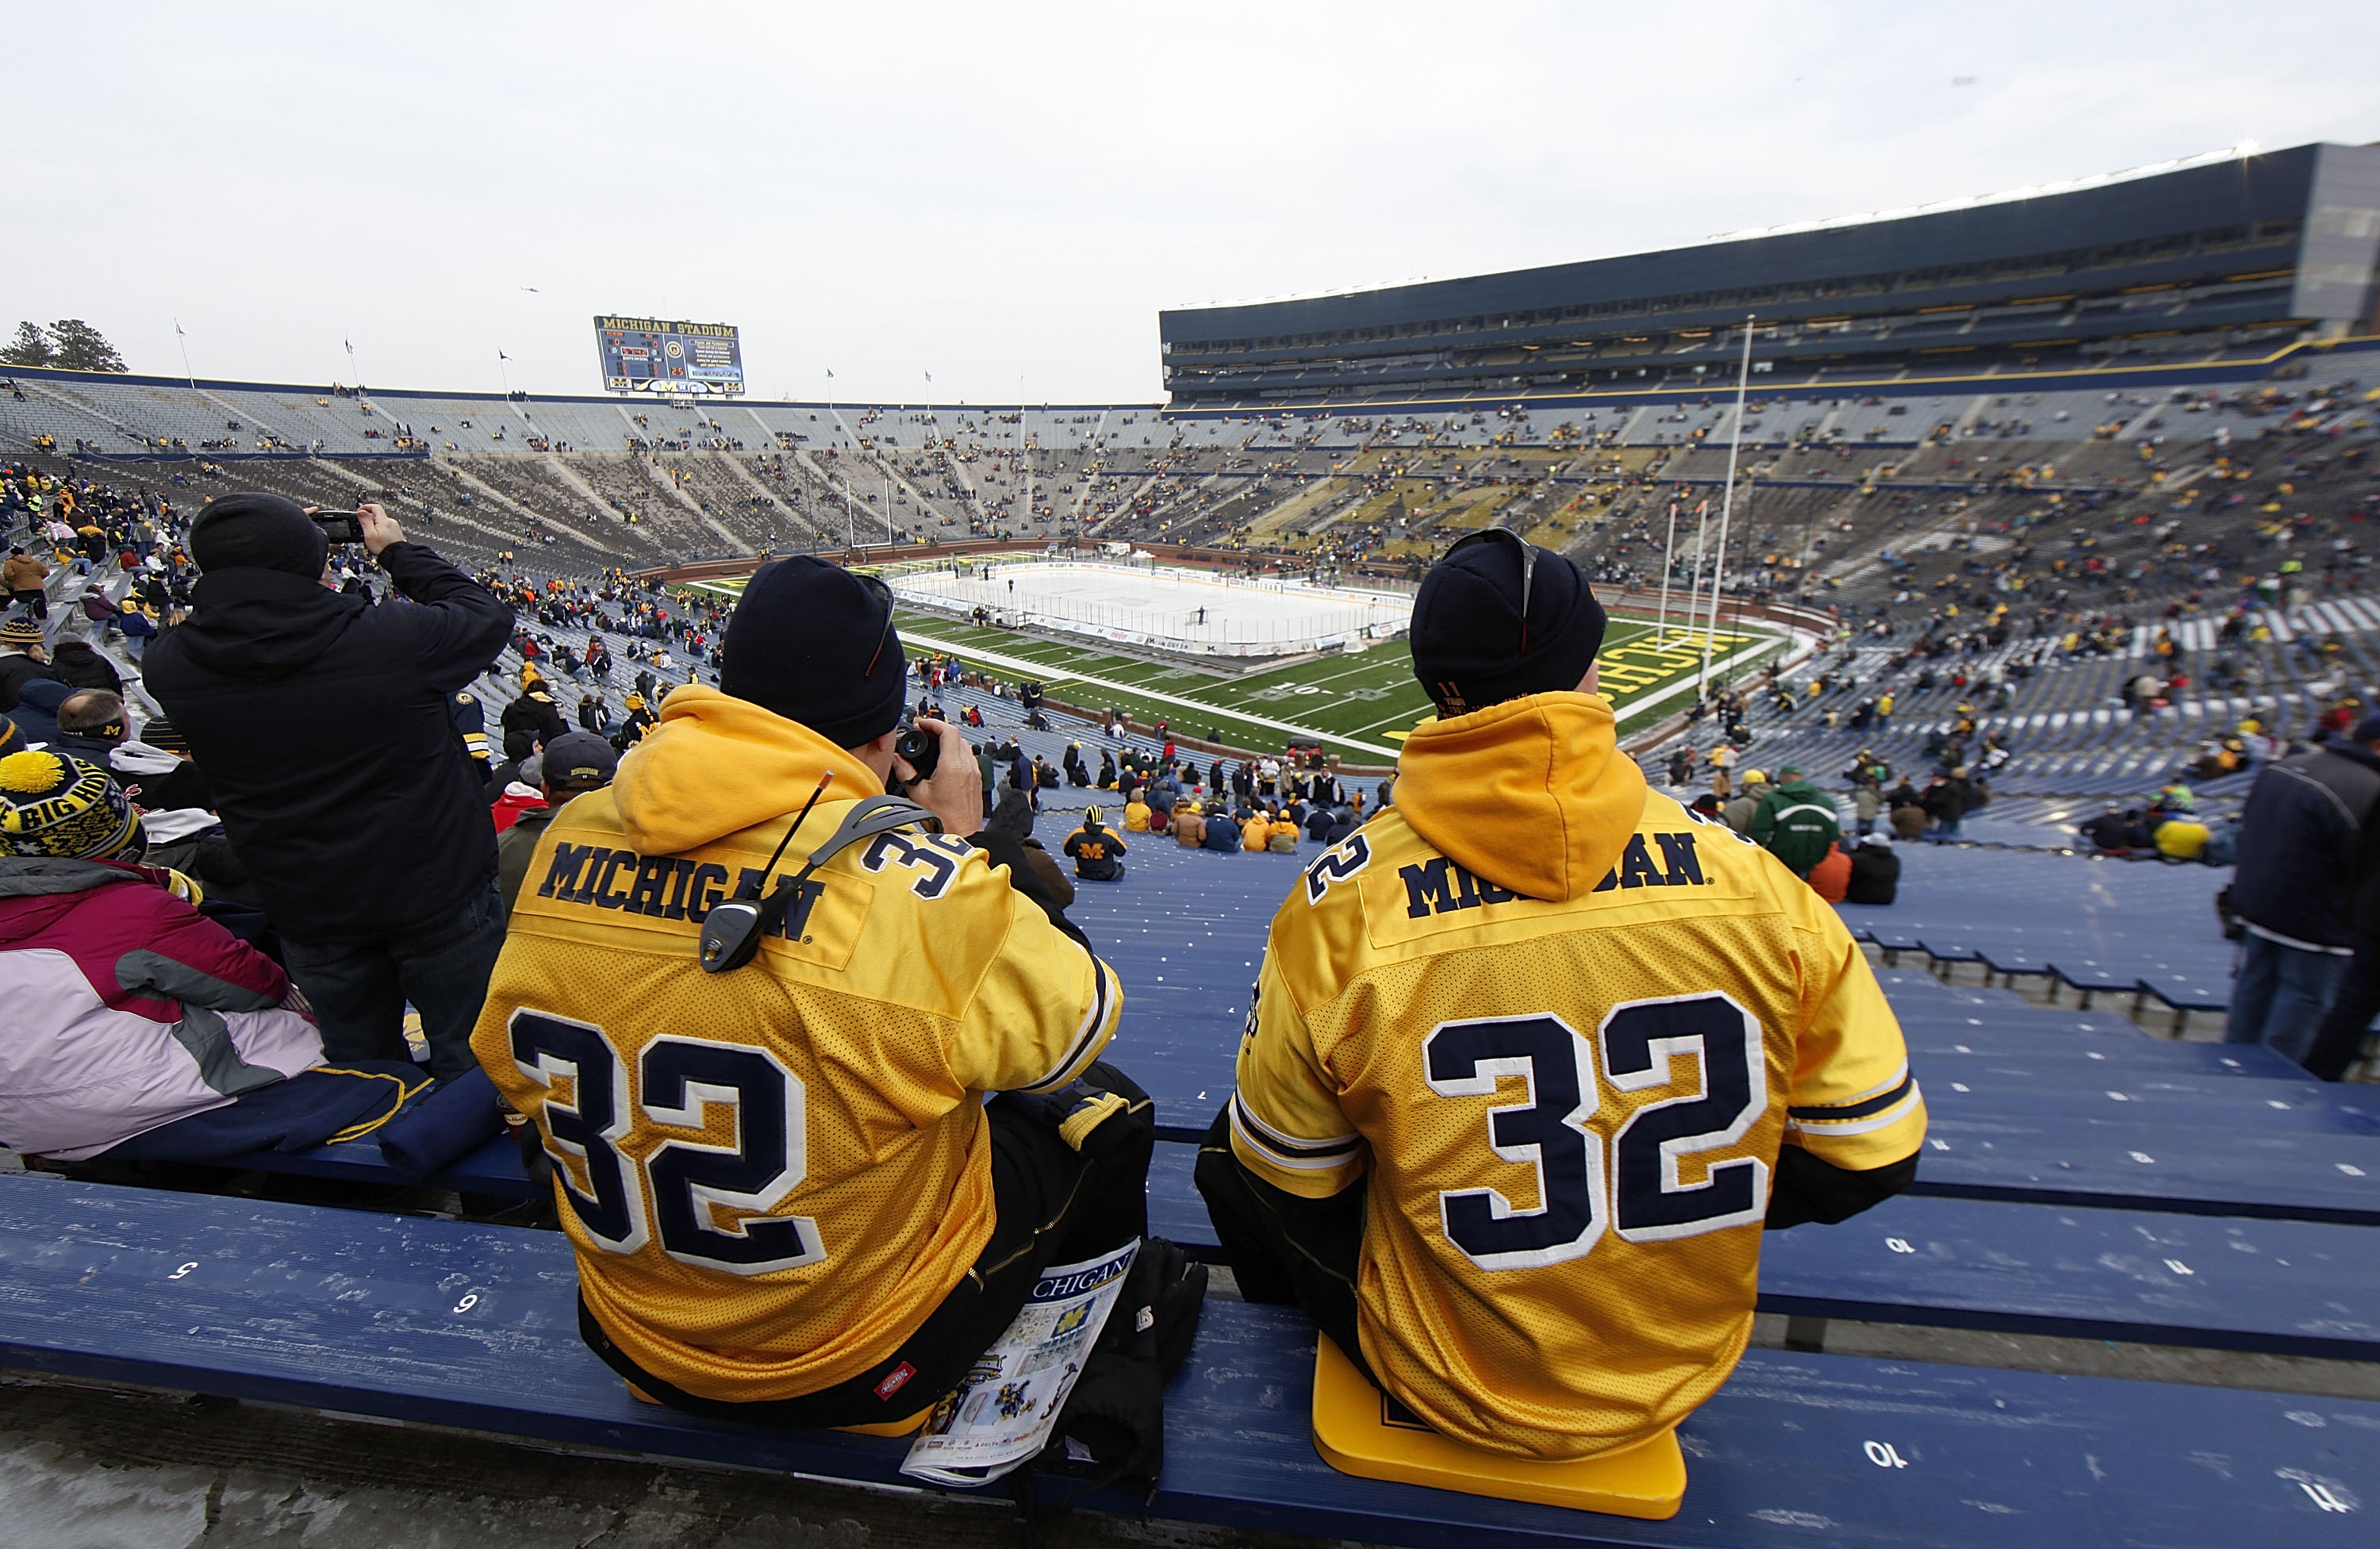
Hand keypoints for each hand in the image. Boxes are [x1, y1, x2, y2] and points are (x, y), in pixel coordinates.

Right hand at [357, 503, 404, 555]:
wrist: (396, 556)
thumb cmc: (383, 548)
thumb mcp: (370, 535)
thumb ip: (365, 522)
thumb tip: (361, 512)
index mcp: (384, 521)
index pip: (375, 507)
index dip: (365, 507)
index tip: (359, 512)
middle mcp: (391, 522)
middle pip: (377, 515)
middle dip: (368, 519)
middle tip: (363, 528)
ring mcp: (394, 527)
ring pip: (380, 522)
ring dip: (373, 526)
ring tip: (370, 536)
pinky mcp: (395, 533)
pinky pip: (384, 528)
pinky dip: (379, 531)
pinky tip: (377, 539)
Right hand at [898, 716, 982, 836]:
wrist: (963, 835)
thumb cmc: (943, 821)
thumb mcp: (917, 794)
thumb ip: (905, 772)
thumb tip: (897, 759)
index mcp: (952, 766)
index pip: (948, 731)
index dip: (933, 723)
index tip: (921, 724)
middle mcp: (967, 766)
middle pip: (957, 735)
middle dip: (939, 730)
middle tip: (924, 733)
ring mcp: (974, 773)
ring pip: (964, 745)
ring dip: (949, 741)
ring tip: (933, 746)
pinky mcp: (977, 780)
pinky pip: (968, 758)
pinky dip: (956, 753)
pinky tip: (944, 762)